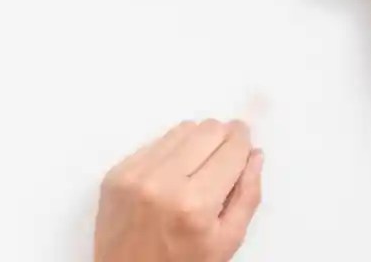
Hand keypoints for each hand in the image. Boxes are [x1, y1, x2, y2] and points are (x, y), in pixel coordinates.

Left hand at [95, 120, 262, 261]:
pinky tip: (171, 176)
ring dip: (196, 142)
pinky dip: (170, 152)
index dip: (243, 142)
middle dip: (223, 138)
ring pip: (182, 129)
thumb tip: (254, 154)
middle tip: (223, 159)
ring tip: (196, 169)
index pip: (231, 147)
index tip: (244, 145)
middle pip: (208, 129)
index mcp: (195, 204)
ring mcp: (134, 175)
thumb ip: (248, 195)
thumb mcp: (227, 241)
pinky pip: (156, 142)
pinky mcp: (116, 172)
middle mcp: (162, 182)